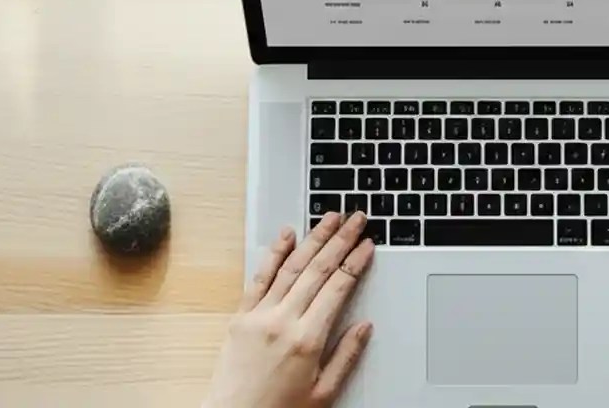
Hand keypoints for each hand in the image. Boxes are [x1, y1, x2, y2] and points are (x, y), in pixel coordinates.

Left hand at [204, 212, 374, 407]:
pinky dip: (274, 254)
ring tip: (330, 218)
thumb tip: (364, 326)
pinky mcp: (240, 317)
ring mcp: (259, 316)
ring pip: (292, 267)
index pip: (339, 288)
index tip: (368, 245)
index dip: (356, 262)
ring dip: (314, 238)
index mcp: (308, 340)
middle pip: (319, 269)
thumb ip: (346, 356)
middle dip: (340, 240)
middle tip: (356, 219)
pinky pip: (259, 278)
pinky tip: (286, 235)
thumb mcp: (324, 393)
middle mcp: (283, 321)